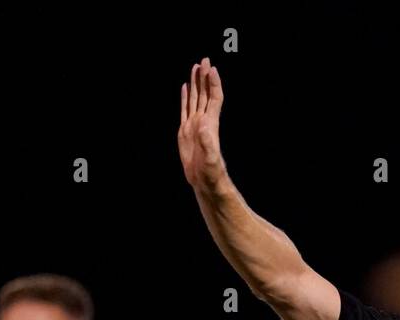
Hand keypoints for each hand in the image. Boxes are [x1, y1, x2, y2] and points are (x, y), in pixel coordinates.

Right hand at [178, 56, 226, 191]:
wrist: (204, 180)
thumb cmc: (210, 172)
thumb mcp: (210, 159)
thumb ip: (207, 143)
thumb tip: (203, 124)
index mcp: (210, 124)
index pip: (214, 98)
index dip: (213, 83)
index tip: (211, 68)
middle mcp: (203, 121)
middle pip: (205, 94)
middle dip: (205, 76)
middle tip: (204, 59)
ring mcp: (194, 124)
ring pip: (196, 98)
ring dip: (196, 83)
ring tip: (196, 67)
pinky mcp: (185, 131)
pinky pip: (185, 109)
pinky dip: (185, 97)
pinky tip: (186, 87)